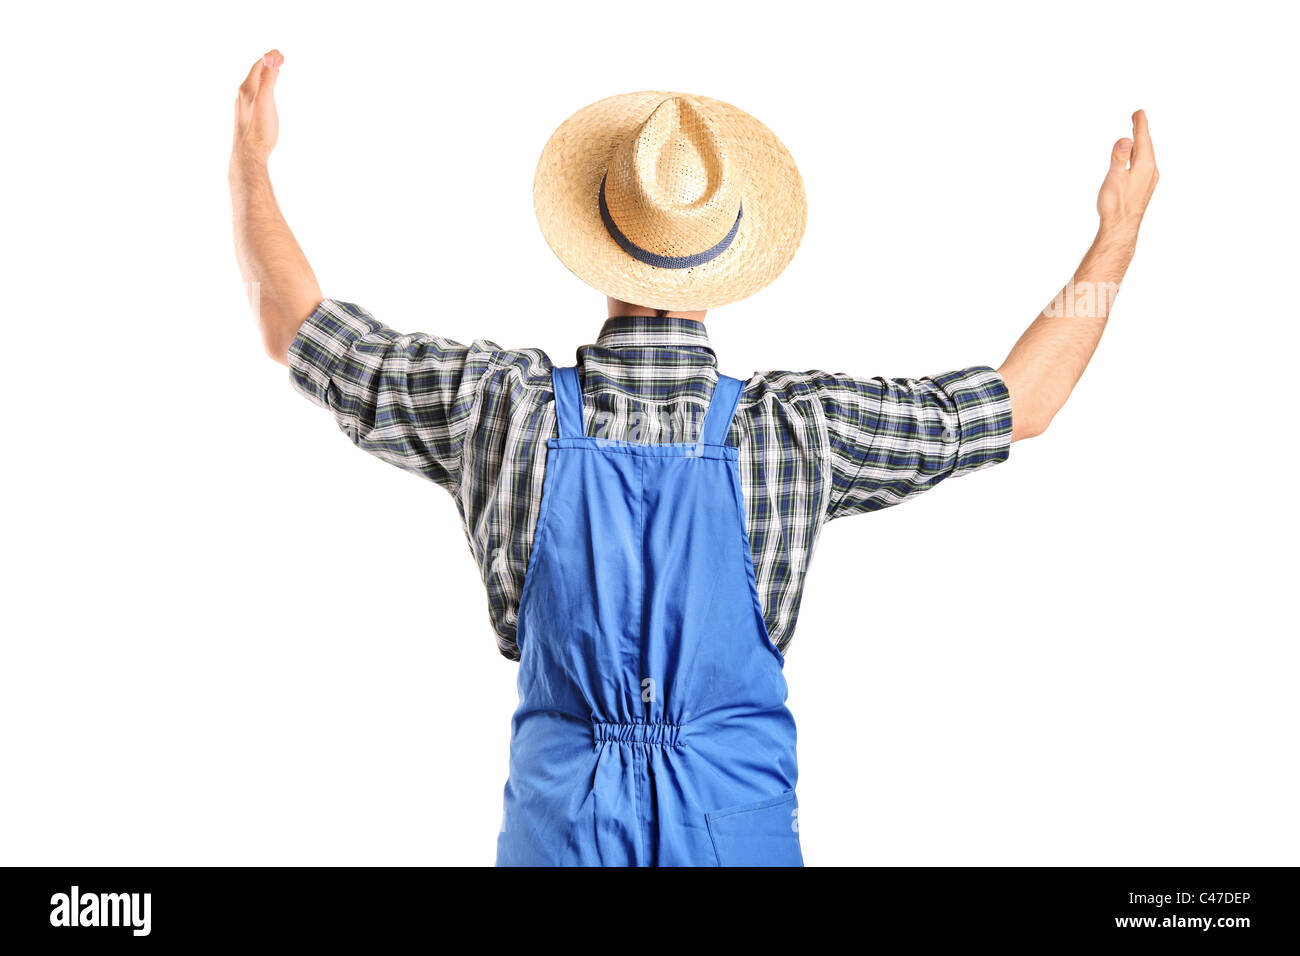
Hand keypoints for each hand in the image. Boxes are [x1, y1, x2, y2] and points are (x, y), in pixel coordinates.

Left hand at [232, 50, 282, 165]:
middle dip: (267, 64)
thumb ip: (268, 79)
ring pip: (253, 85)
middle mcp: (242, 96)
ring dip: (264, 76)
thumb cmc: (259, 131)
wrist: (248, 156)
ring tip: (273, 72)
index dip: (269, 57)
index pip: (258, 66)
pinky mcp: (247, 118)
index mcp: (247, 89)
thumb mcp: (265, 101)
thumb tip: (271, 57)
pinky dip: (261, 88)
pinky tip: (264, 96)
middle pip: (255, 74)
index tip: (280, 52)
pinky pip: (253, 96)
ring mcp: (243, 107)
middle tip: (279, 58)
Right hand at [1097, 110, 1158, 236]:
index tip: (1139, 113)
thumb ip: (1119, 157)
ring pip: (1147, 155)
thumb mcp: (1114, 178)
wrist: (1121, 229)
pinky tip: (1136, 160)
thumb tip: (1126, 139)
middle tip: (1138, 118)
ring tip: (1136, 135)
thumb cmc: (1116, 206)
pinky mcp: (1144, 188)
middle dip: (1141, 131)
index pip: (1142, 140)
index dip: (1140, 125)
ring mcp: (1149, 181)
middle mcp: (1150, 172)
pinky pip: (1145, 165)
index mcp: (1144, 166)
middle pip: (1147, 146)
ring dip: (1141, 143)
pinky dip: (1141, 155)